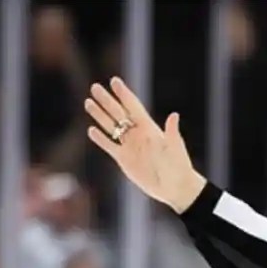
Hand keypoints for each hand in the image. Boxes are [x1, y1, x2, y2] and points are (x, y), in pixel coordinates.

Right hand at [84, 77, 205, 212]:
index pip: (133, 106)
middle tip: (94, 87)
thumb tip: (174, 115)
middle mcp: (137, 134)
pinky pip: (109, 146)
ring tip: (88, 102)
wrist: (174, 187)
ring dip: (99, 115)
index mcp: (149, 127)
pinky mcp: (124, 159)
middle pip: (118, 113)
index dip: (123, 93)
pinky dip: (100, 139)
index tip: (114, 80)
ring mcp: (130, 146)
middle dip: (106, 100)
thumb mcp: (175, 148)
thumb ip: (171, 132)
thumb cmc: (178, 166)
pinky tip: (91, 130)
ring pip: (111, 126)